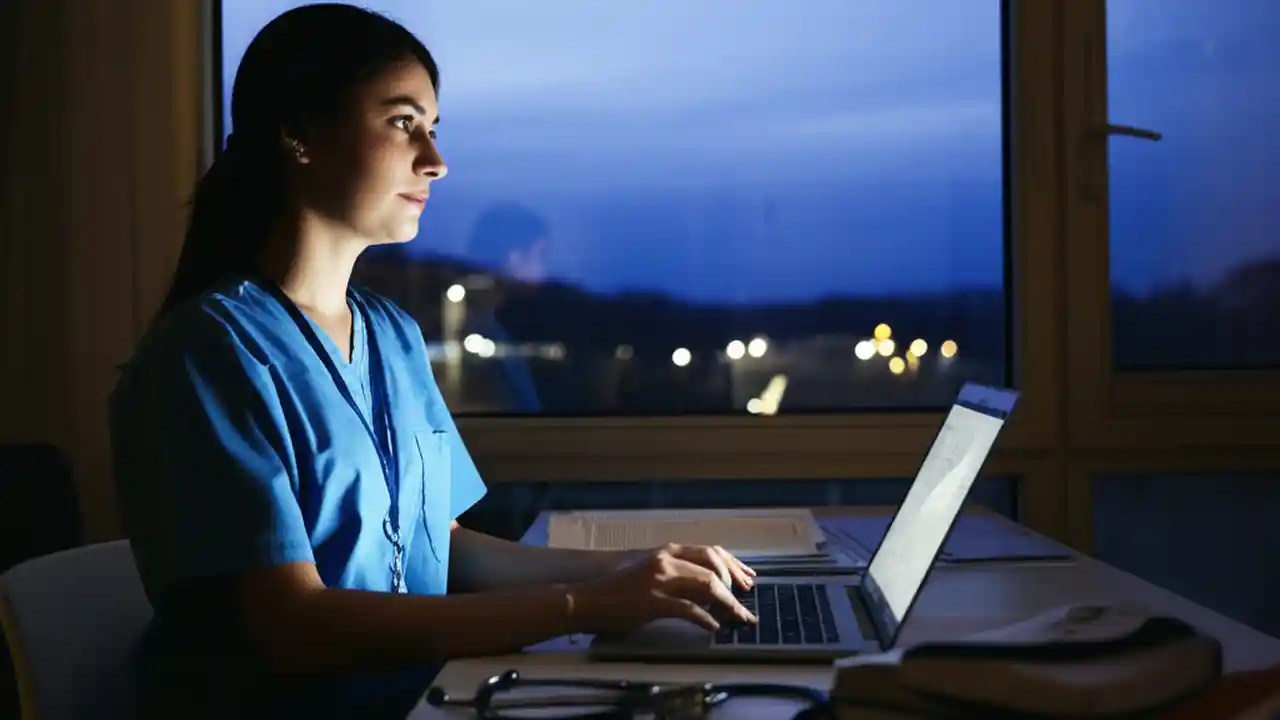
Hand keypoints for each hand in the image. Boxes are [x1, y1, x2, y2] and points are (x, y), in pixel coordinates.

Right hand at [570, 544, 758, 634]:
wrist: (588, 599)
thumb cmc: (619, 590)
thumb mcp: (652, 573)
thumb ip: (678, 575)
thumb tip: (710, 589)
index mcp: (668, 552)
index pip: (711, 551)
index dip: (733, 565)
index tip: (748, 578)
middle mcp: (666, 560)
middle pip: (713, 565)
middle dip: (735, 582)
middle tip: (746, 598)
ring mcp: (660, 580)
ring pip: (706, 585)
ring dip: (728, 603)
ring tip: (739, 617)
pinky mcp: (653, 601)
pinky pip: (689, 609)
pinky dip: (706, 619)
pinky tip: (714, 627)